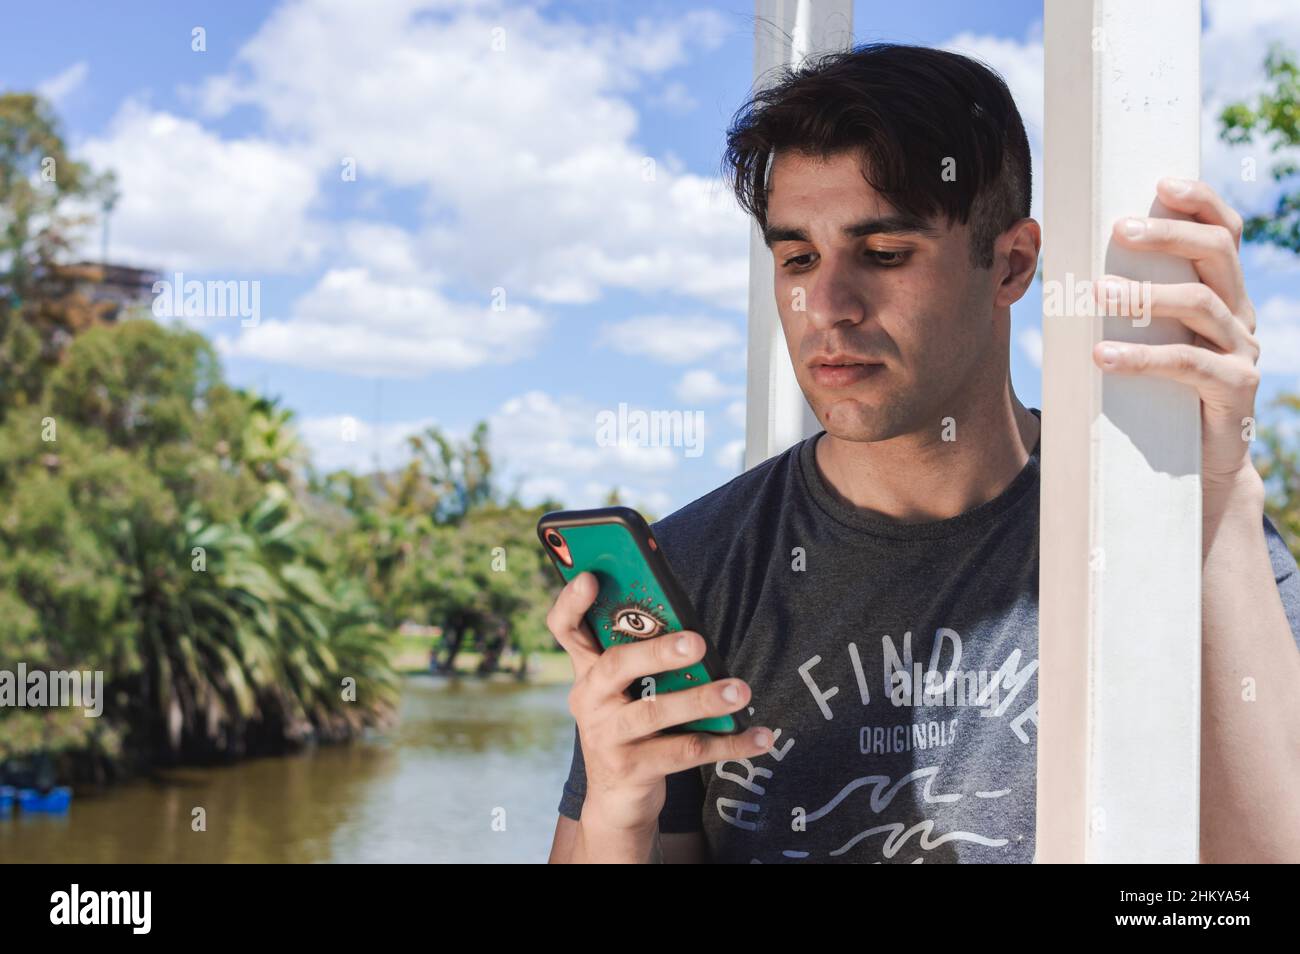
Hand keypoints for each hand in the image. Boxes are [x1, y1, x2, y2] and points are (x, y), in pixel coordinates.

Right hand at [547, 571, 772, 833]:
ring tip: (740, 691)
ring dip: (702, 700)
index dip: (571, 603)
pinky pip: (686, 752)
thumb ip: (644, 656)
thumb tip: (692, 627)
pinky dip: (728, 743)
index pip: (565, 629)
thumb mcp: (625, 690)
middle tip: (697, 642)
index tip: (591, 578)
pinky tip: (760, 736)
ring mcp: (606, 736)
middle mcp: (589, 700)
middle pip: (616, 666)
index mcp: (587, 670)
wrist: (616, 799)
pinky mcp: (631, 769)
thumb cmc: (630, 725)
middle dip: (656, 651)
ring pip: (655, 712)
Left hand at [1091, 177, 1263, 504]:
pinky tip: (1102, 357)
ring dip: (1147, 294)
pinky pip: (1188, 365)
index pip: (1223, 234)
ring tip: (1098, 293)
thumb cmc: (1159, 399)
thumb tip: (1066, 275)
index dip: (1201, 202)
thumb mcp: (1147, 344)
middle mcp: (1239, 315)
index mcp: (1223, 295)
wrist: (1197, 469)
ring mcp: (1242, 351)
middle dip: (1168, 235)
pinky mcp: (1235, 390)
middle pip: (1216, 254)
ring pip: (1201, 304)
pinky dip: (1143, 358)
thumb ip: (1127, 309)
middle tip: (1119, 230)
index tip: (1161, 183)